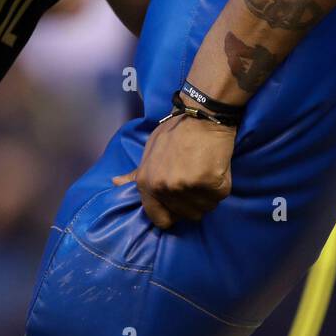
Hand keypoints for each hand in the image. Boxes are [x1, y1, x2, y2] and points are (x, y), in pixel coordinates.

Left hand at [112, 111, 235, 229]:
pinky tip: (214, 169)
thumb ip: (137, 173)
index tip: (178, 201)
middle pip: (185, 215)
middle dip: (191, 201)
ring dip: (206, 196)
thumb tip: (116, 183)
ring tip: (203, 172)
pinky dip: (219, 187)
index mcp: (147, 183)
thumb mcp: (150, 150)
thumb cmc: (175, 131)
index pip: (160, 219)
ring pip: (203, 209)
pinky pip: (218, 199)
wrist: (202, 116)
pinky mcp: (211, 185)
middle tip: (194, 177)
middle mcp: (165, 188)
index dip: (171, 213)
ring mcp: (188, 188)